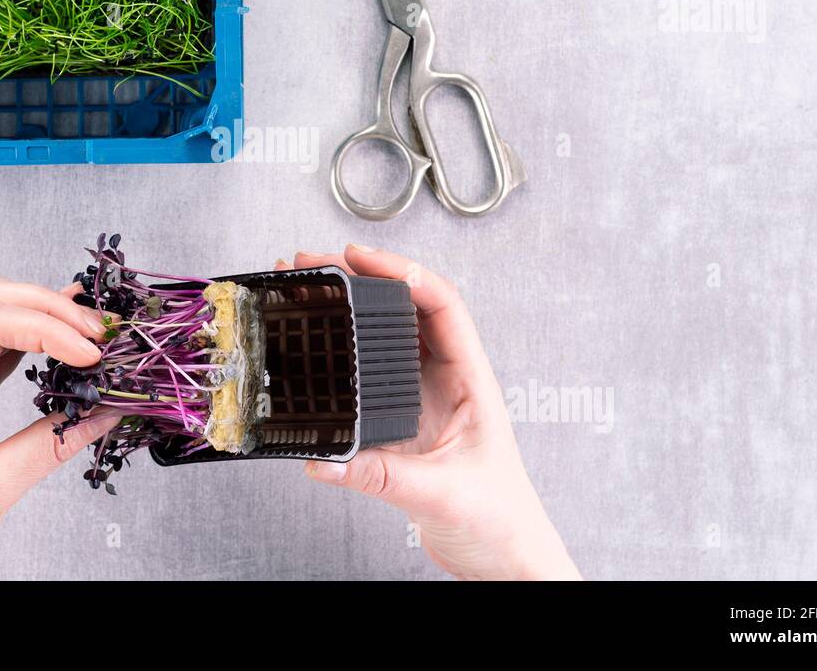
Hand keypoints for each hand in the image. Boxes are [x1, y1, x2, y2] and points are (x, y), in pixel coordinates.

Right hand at [286, 245, 579, 580]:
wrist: (503, 557)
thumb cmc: (499, 520)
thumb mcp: (440, 494)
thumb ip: (382, 477)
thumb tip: (327, 460)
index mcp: (472, 379)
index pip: (441, 304)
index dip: (401, 272)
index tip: (359, 259)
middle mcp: (449, 379)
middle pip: (407, 307)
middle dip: (364, 277)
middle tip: (319, 264)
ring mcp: (425, 396)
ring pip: (388, 333)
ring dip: (354, 306)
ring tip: (313, 287)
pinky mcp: (404, 418)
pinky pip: (372, 370)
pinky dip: (346, 349)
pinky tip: (322, 342)